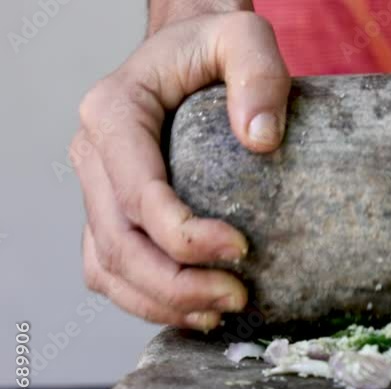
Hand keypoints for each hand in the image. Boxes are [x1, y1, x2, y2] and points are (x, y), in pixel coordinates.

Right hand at [74, 11, 289, 329]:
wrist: (191, 49)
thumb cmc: (216, 45)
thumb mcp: (245, 38)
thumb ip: (258, 75)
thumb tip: (261, 138)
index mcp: (113, 112)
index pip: (138, 193)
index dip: (185, 236)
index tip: (242, 250)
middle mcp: (93, 153)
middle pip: (118, 243)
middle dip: (175, 283)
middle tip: (236, 297)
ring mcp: (97, 186)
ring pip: (107, 266)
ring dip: (160, 302)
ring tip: (220, 312)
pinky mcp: (111, 210)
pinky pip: (111, 269)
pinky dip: (146, 301)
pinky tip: (195, 312)